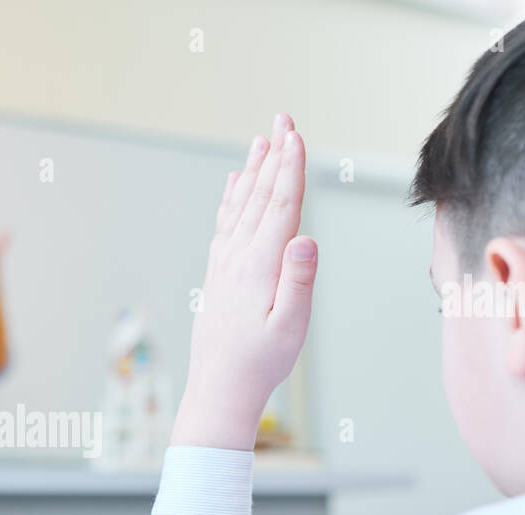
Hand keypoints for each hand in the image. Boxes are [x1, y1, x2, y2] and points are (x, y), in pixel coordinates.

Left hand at [170, 113, 317, 450]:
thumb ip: (299, 281)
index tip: (296, 134)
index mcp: (260, 266)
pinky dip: (231, 198)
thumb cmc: (261, 363)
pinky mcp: (218, 275)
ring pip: (241, 205)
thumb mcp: (290, 327)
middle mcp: (238, 258)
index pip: (280, 207)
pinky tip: (233, 183)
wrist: (220, 388)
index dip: (290, 169)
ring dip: (252, 170)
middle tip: (283, 116)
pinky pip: (225, 225)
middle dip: (273, 155)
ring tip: (261, 139)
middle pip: (259, 196)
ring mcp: (225, 264)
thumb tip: (305, 238)